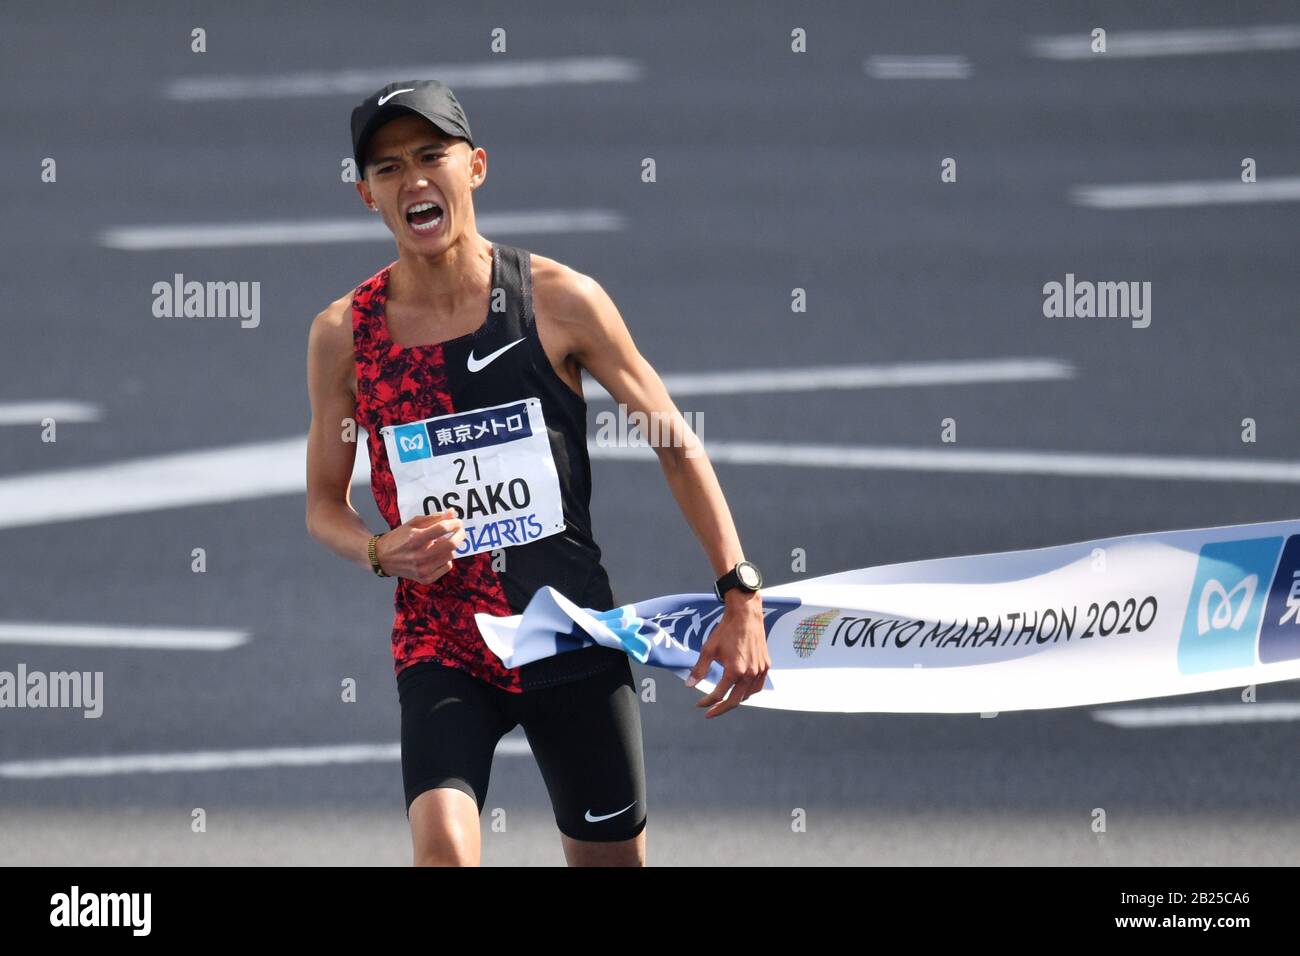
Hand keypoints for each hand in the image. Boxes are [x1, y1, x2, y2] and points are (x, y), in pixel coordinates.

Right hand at [374, 509, 466, 583]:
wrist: (382, 558)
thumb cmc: (398, 538)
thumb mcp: (413, 524)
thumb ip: (434, 518)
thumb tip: (452, 512)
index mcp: (415, 538)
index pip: (442, 528)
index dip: (454, 523)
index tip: (457, 521)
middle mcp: (419, 556)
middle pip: (451, 544)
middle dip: (460, 534)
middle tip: (459, 530)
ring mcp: (423, 569)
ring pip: (451, 555)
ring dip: (451, 547)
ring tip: (442, 542)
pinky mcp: (425, 579)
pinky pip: (447, 567)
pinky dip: (446, 559)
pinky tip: (437, 555)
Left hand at [687, 592, 769, 717]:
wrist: (745, 615)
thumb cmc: (726, 631)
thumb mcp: (708, 650)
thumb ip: (700, 669)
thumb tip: (689, 685)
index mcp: (734, 671)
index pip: (719, 694)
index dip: (707, 702)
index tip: (699, 704)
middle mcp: (749, 673)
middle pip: (735, 701)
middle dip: (720, 709)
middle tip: (710, 713)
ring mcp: (760, 670)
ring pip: (748, 695)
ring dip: (735, 701)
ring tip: (724, 701)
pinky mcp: (766, 666)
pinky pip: (758, 686)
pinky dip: (749, 692)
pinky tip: (740, 691)